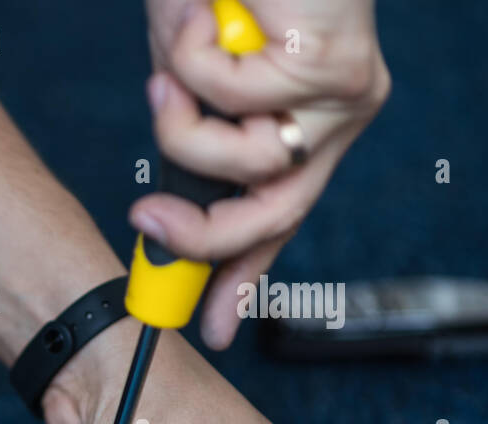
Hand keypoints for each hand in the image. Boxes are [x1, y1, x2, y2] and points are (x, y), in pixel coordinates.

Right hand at [134, 0, 389, 349]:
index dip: (240, 279)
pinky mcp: (337, 70)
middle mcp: (332, 126)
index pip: (275, 222)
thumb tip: (163, 210)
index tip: (209, 328)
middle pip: (270, 219)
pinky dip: (191, 60)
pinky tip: (203, 18)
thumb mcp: (188, 79)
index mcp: (302, 132)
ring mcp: (343, 102)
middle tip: (145, 216)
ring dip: (180, 113)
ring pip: (242, 162)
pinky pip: (233, 101)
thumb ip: (187, 133)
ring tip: (172, 57)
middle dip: (196, 231)